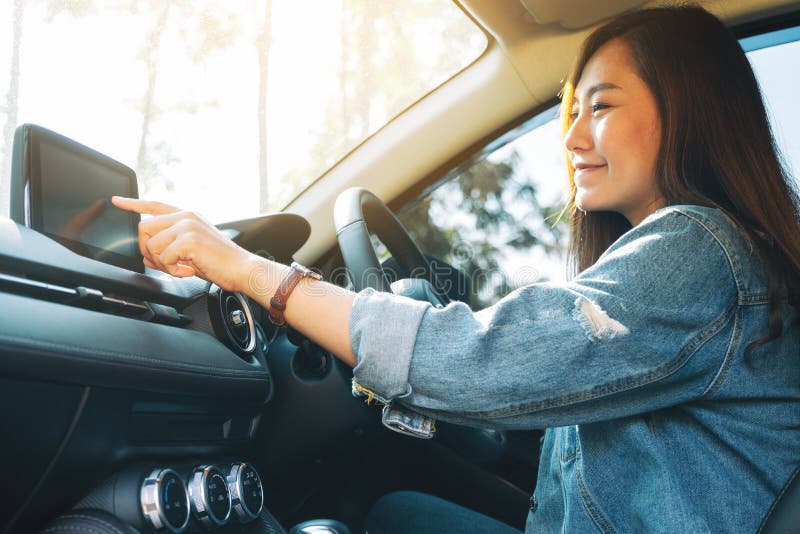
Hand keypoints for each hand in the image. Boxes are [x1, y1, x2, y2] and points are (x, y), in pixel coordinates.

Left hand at [111, 196, 259, 292]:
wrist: (241, 269)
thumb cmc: (220, 261)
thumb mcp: (192, 247)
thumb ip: (171, 244)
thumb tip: (148, 254)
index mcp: (187, 216)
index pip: (154, 205)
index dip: (133, 203)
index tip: (117, 200)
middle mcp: (185, 216)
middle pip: (144, 227)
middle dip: (147, 250)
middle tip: (164, 264)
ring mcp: (187, 226)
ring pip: (151, 245)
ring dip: (161, 263)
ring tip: (180, 268)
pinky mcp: (188, 239)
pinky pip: (163, 257)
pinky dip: (172, 270)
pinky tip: (188, 270)